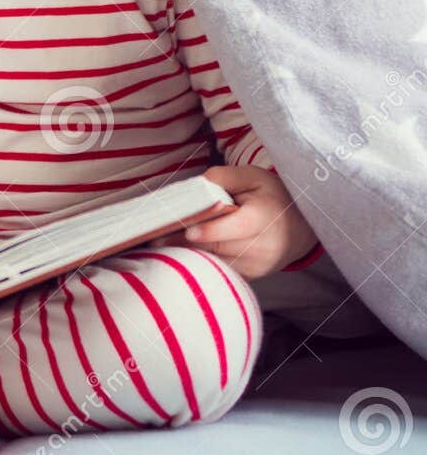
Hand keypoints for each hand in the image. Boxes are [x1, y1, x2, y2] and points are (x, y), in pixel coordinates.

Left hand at [145, 165, 318, 279]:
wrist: (298, 229)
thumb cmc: (271, 198)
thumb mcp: (253, 177)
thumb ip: (224, 177)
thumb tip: (198, 186)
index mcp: (265, 218)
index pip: (237, 227)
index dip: (211, 230)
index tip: (188, 230)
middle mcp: (263, 246)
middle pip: (218, 245)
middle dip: (185, 240)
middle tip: (155, 235)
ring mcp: (256, 266)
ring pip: (214, 261)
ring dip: (186, 252)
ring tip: (160, 242)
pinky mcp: (248, 277)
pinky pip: (217, 269)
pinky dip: (198, 260)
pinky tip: (179, 250)